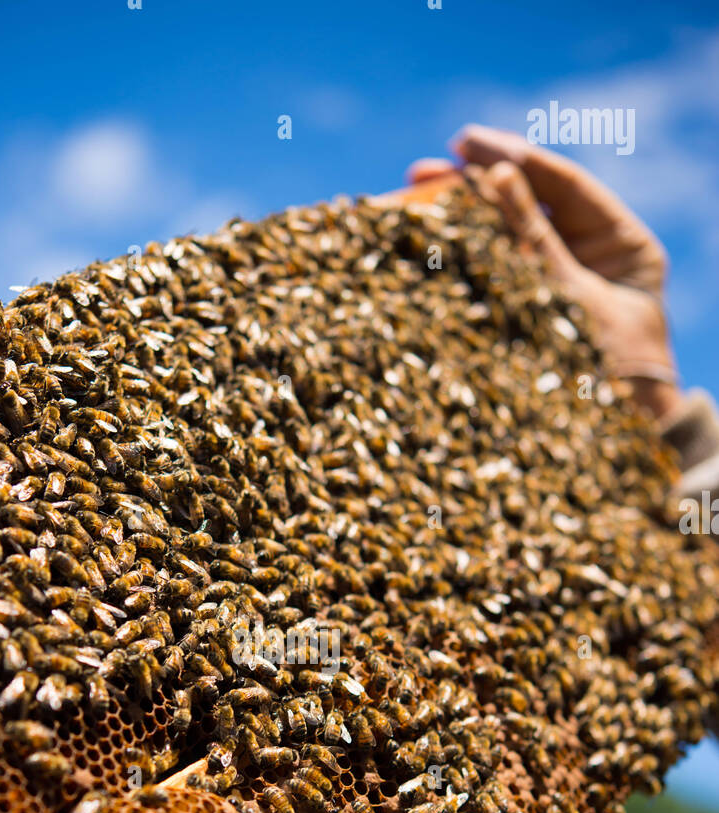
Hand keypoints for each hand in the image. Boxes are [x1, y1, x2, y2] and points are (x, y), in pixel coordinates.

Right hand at [409, 126, 682, 419]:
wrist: (620, 440)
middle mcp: (594, 255)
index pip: (566, 185)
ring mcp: (563, 283)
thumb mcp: (572, 297)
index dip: (516, 160)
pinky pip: (500, 271)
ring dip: (466, 215)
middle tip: (425, 170)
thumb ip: (536, 237)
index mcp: (624, 243)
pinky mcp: (533, 311)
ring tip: (415, 192)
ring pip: (512, 235)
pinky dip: (468, 254)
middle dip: (479, 183)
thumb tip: (499, 176)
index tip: (467, 144)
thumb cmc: (615, 372)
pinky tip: (430, 235)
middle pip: (534, 204)